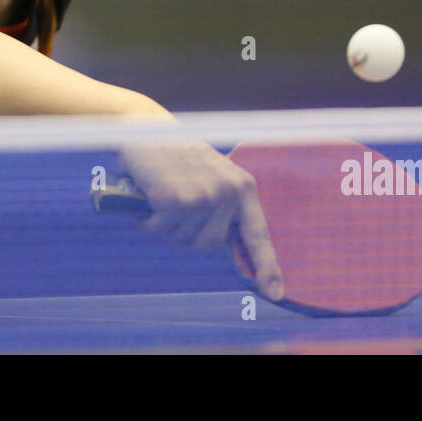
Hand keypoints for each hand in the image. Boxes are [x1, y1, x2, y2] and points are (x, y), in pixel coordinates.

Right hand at [115, 139, 283, 300]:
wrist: (146, 126)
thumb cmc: (177, 157)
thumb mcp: (210, 176)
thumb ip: (222, 210)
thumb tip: (226, 247)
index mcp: (243, 186)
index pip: (257, 234)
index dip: (267, 267)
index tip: (275, 294)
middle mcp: (228, 191)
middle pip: (209, 244)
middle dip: (187, 232)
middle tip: (174, 203)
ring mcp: (204, 196)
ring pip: (183, 238)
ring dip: (166, 224)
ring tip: (161, 192)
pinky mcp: (177, 199)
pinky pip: (161, 227)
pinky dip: (150, 218)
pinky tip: (149, 193)